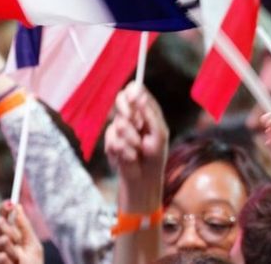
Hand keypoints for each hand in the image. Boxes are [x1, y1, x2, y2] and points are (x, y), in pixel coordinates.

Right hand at [0, 201, 43, 263]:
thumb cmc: (32, 263)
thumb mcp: (32, 244)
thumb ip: (25, 227)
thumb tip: (18, 207)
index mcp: (12, 233)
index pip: (4, 216)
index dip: (5, 208)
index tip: (10, 202)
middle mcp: (0, 239)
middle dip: (9, 228)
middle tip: (16, 238)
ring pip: (1, 240)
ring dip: (13, 248)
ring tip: (18, 257)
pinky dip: (9, 259)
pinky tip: (12, 263)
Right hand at [105, 82, 167, 210]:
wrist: (143, 179)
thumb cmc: (155, 156)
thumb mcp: (159, 134)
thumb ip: (150, 114)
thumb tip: (140, 95)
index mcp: (145, 110)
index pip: (136, 90)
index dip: (133, 90)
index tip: (134, 97)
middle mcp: (131, 116)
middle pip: (120, 99)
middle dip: (128, 112)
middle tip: (136, 124)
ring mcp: (119, 127)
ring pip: (118, 123)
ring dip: (131, 139)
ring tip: (139, 149)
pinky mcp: (110, 141)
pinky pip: (112, 140)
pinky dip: (123, 150)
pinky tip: (130, 157)